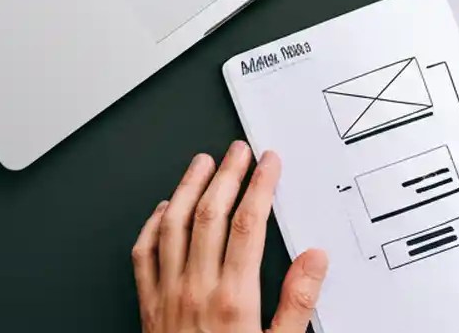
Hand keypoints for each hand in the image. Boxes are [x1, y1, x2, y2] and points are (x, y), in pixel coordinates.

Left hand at [132, 142, 328, 332]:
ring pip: (173, 226)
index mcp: (233, 300)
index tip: (269, 163)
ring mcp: (167, 296)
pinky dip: (152, 224)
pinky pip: (143, 254)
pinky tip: (163, 209)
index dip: (259, 185)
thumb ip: (297, 304)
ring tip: (201, 163)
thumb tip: (315, 260)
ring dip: (188, 188)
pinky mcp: (147, 307)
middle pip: (210, 215)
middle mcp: (196, 291)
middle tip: (237, 151)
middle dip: (226, 174)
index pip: (248, 224)